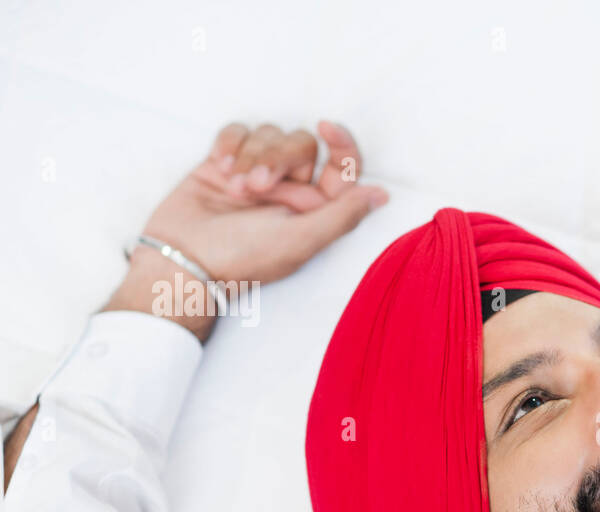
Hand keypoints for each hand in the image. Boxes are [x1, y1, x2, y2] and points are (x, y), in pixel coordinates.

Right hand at [105, 120, 388, 340]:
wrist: (182, 260)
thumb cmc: (244, 259)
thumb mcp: (300, 241)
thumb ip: (342, 216)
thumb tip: (382, 196)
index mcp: (318, 209)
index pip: (343, 166)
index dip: (342, 142)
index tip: (327, 128)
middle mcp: (292, 189)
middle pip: (302, 144)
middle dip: (279, 158)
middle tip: (258, 187)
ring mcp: (258, 174)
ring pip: (270, 134)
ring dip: (251, 156)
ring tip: (235, 189)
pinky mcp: (225, 162)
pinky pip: (238, 130)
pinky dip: (230, 144)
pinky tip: (219, 169)